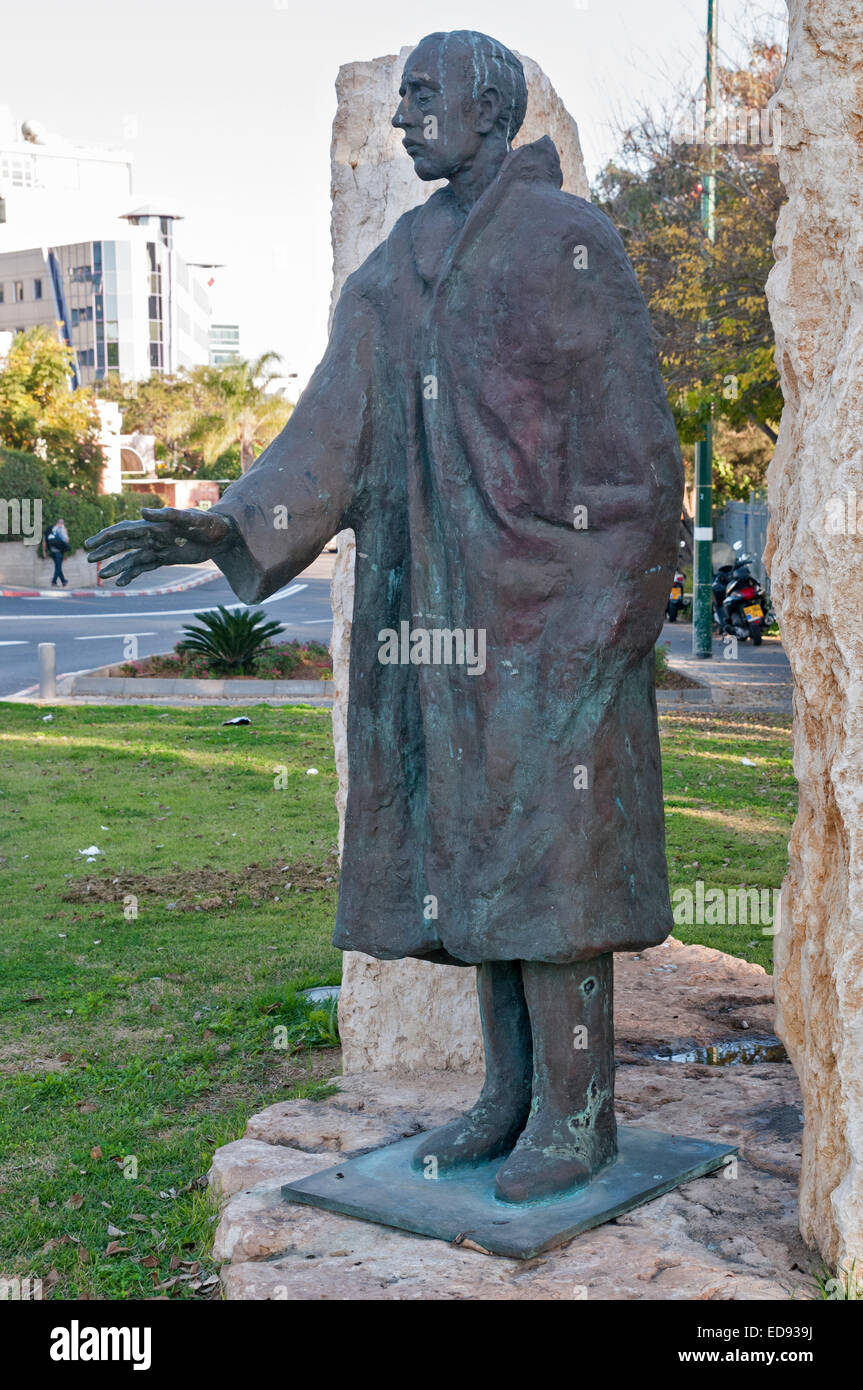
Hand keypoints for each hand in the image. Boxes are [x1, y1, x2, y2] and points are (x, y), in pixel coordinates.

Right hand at [85, 507, 232, 586]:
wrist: (222, 534)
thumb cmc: (208, 523)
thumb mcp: (190, 519)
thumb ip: (167, 515)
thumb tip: (143, 511)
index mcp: (154, 525)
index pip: (124, 530)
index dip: (106, 536)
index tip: (90, 544)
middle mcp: (152, 536)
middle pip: (123, 544)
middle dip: (105, 551)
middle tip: (88, 559)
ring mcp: (158, 548)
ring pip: (131, 558)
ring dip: (116, 566)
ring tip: (102, 576)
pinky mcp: (166, 558)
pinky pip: (144, 567)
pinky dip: (132, 574)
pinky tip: (121, 583)